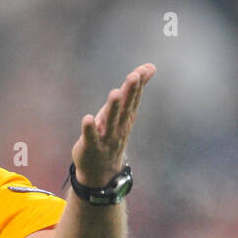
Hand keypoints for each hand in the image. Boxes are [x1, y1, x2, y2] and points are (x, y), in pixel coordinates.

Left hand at [72, 63, 155, 186]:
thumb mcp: (124, 112)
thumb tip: (150, 67)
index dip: (138, 85)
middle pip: (125, 108)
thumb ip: (134, 90)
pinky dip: (90, 129)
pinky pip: (91, 137)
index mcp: (126, 117)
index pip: (133, 99)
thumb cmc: (113, 134)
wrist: (102, 171)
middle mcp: (119, 126)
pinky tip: (87, 118)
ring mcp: (106, 137)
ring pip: (110, 121)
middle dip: (129, 92)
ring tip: (114, 93)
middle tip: (133, 76)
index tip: (142, 71)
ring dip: (112, 107)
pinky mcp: (91, 146)